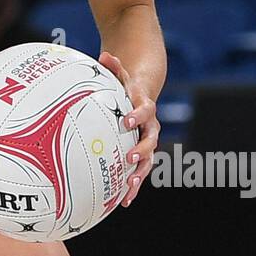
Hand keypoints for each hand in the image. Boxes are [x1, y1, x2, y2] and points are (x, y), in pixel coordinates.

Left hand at [99, 51, 158, 207]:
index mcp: (144, 108)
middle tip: (130, 158)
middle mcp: (150, 127)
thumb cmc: (126, 87)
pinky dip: (132, 186)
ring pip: (148, 161)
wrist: (143, 97)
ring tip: (129, 188)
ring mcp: (147, 143)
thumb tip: (104, 55)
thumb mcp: (121, 75)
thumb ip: (115, 67)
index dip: (137, 115)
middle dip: (142, 150)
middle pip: (151, 140)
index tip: (127, 121)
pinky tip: (123, 201)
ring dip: (140, 175)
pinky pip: (139, 172)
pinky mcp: (141, 155)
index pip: (144, 110)